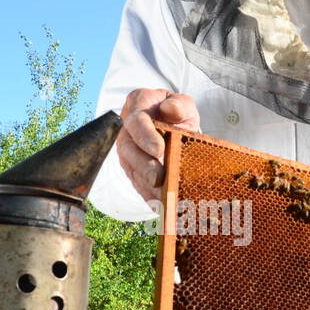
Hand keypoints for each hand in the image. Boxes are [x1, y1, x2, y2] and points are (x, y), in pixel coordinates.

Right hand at [117, 88, 200, 203]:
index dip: (145, 136)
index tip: (158, 150)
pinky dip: (148, 196)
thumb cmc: (176, 113)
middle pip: (129, 150)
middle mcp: (126, 130)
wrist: (172, 124)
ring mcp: (127, 151)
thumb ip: (180, 104)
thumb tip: (171, 108)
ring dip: (146, 185)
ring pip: (131, 170)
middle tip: (159, 179)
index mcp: (137, 105)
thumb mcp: (182, 104)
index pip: (136, 121)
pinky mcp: (132, 169)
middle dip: (144, 166)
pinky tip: (160, 206)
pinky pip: (137, 184)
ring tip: (162, 197)